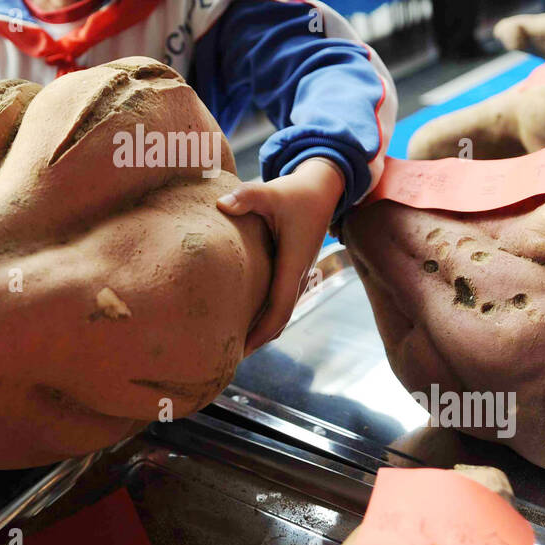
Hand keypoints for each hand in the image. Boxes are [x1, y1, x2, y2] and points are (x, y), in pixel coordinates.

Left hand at [217, 158, 344, 351]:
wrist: (322, 187)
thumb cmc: (296, 191)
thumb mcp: (271, 192)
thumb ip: (247, 197)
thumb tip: (222, 204)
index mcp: (294, 263)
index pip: (279, 307)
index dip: (261, 331)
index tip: (242, 349)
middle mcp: (299, 273)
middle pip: (280, 318)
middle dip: (258, 339)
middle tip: (229, 357)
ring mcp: (298, 272)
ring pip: (281, 310)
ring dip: (262, 329)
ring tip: (235, 344)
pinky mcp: (294, 267)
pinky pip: (281, 299)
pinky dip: (266, 314)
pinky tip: (246, 317)